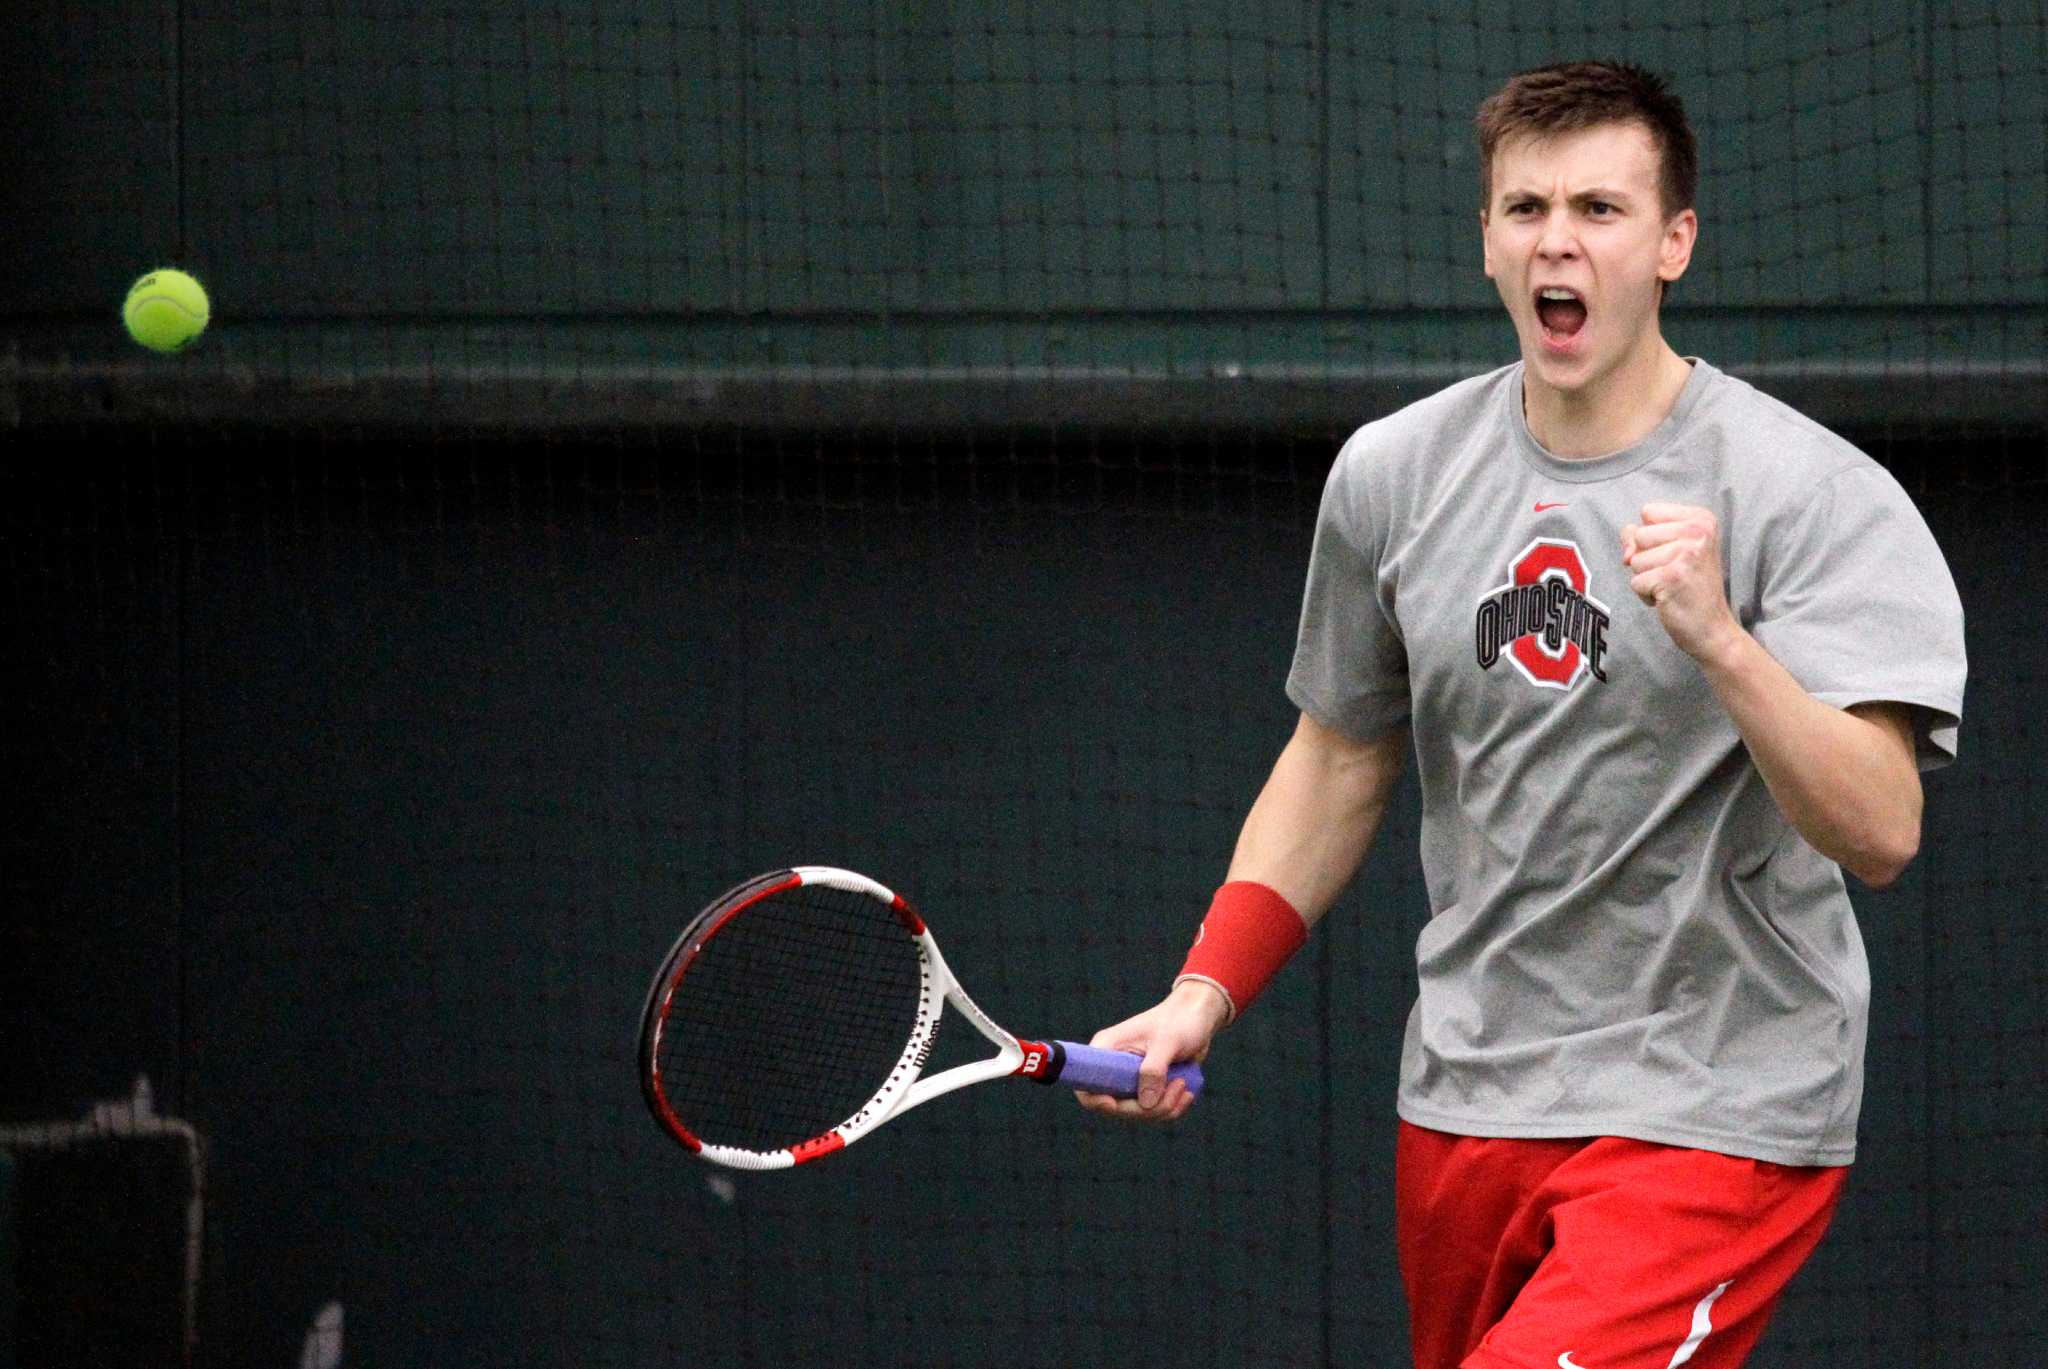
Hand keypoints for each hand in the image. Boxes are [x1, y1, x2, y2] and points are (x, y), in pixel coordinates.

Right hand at [1073, 979, 1229, 1122]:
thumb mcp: (1166, 1042)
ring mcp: (1130, 1080)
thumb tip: (1145, 1104)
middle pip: (1115, 1107)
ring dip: (1164, 1108)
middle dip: (1146, 1108)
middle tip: (1177, 1088)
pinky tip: (1187, 1093)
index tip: (1115, 1103)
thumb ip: (1154, 1070)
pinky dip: (1171, 1108)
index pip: (1085, 1084)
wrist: (1197, 1018)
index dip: (1096, 1100)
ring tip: (1185, 1087)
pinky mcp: (1147, 1088)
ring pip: (1138, 1112)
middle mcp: (1113, 1068)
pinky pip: (1153, 1111)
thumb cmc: (1179, 1021)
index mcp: (1106, 1050)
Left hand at [1621, 502, 1742, 662]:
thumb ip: (1642, 535)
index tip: (1674, 554)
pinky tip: (1669, 599)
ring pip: (1635, 560)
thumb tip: (1626, 545)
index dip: (1650, 537)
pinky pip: (1635, 582)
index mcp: (1701, 518)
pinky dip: (1646, 595)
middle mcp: (1697, 531)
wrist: (1712, 628)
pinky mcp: (1671, 577)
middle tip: (1674, 574)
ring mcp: (1685, 553)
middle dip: (1647, 559)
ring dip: (1647, 578)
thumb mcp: (1671, 550)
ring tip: (1672, 586)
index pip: (1648, 511)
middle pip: (1639, 534)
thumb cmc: (1689, 588)